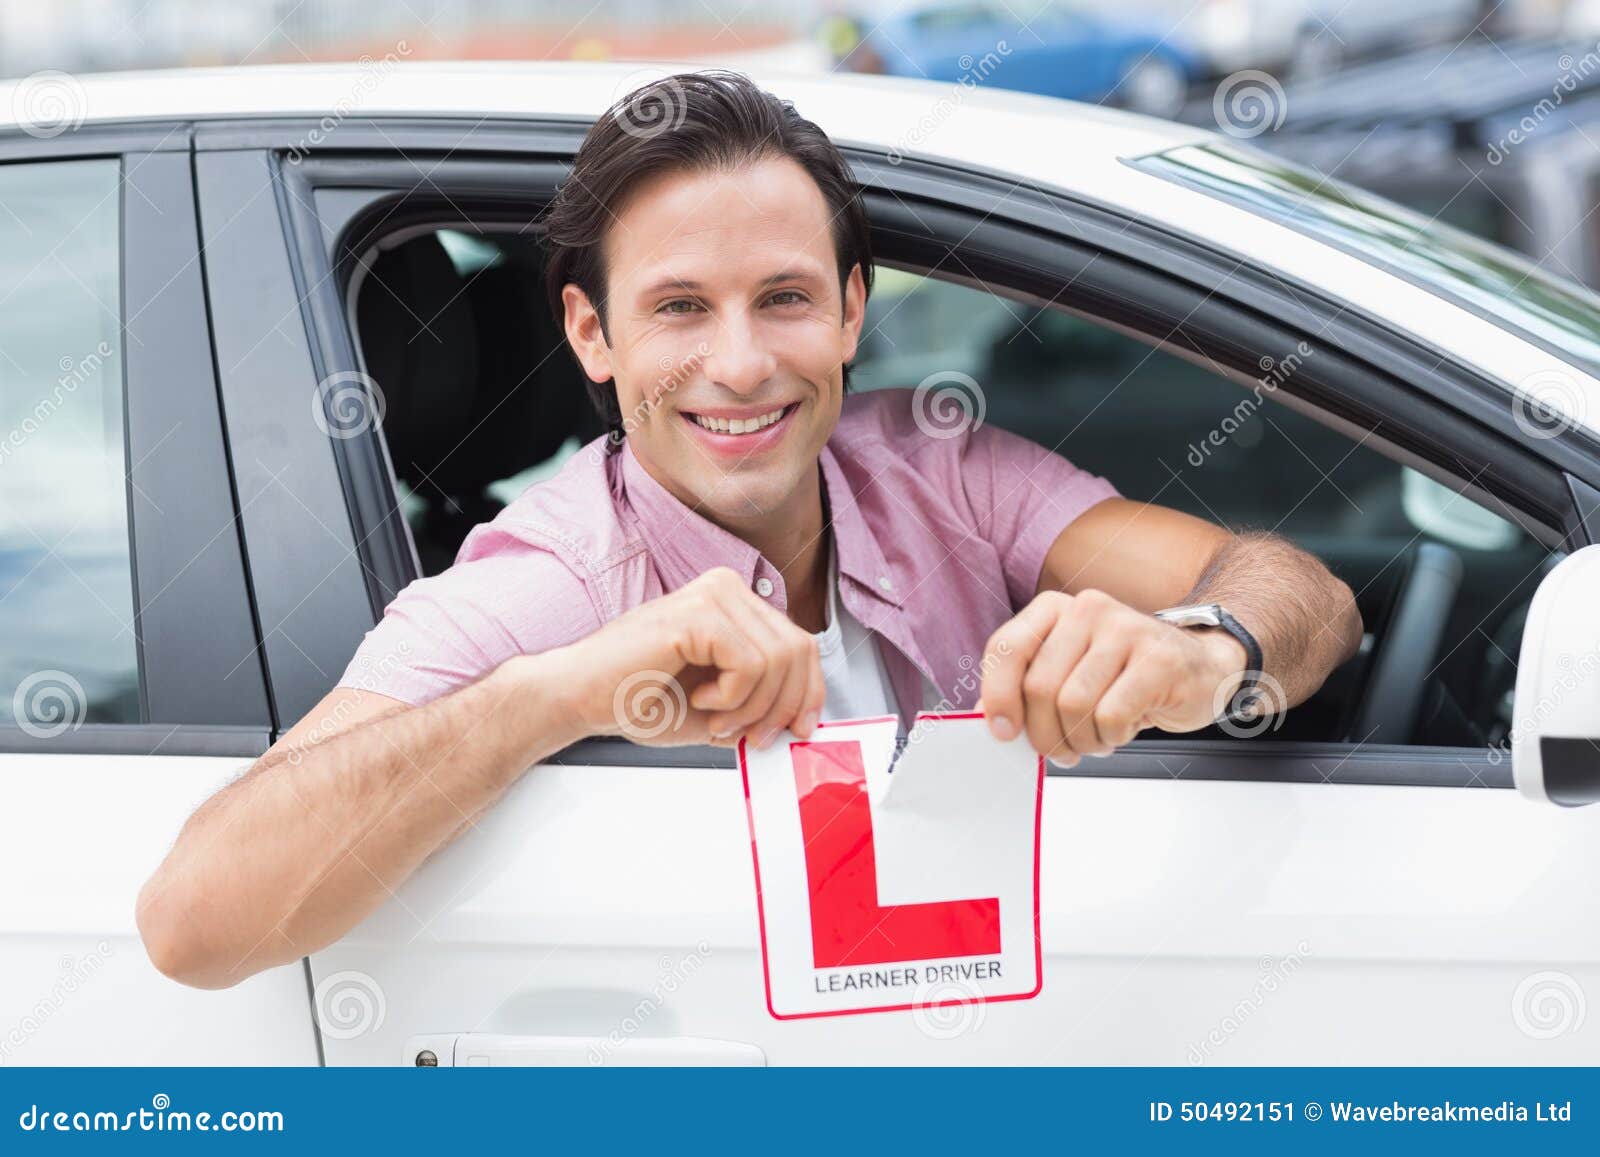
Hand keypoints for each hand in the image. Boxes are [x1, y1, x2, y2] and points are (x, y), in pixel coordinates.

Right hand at [541, 567, 824, 749]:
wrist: (580, 696)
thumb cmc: (637, 697)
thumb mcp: (720, 706)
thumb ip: (761, 702)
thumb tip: (801, 717)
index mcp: (734, 602)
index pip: (800, 642)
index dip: (809, 691)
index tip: (799, 729)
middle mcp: (727, 588)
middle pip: (797, 650)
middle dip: (782, 706)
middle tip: (751, 735)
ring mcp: (713, 594)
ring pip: (778, 659)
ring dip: (753, 707)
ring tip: (717, 720)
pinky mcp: (698, 613)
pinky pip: (750, 664)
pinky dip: (732, 698)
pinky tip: (701, 700)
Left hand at [978, 589, 1247, 765]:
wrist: (1200, 668)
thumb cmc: (1126, 676)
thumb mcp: (1069, 674)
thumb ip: (1025, 690)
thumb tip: (983, 719)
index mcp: (1055, 608)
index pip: (1006, 649)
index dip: (998, 696)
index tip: (1002, 732)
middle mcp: (1088, 609)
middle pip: (1040, 688)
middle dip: (1045, 735)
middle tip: (1061, 750)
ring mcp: (1126, 629)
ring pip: (1074, 705)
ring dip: (1081, 740)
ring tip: (1096, 739)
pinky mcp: (1158, 659)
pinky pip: (1111, 715)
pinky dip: (1111, 737)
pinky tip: (1122, 730)